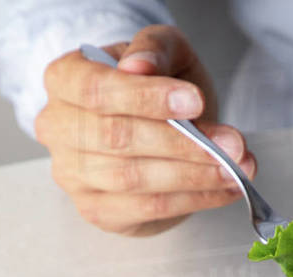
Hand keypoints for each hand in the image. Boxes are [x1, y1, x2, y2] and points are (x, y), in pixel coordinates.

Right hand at [35, 25, 255, 235]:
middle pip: (117, 139)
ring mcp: (72, 175)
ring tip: (235, 167)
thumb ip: (154, 50)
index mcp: (64, 79)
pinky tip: (223, 188)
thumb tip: (139, 67)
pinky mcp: (96, 209)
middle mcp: (57, 128)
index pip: (96, 91)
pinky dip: (193, 199)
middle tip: (231, 144)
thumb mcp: (162, 52)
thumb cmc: (154, 84)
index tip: (194, 102)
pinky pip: (147, 208)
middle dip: (182, 143)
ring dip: (193, 176)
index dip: (146, 98)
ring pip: (134, 178)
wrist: (150, 123)